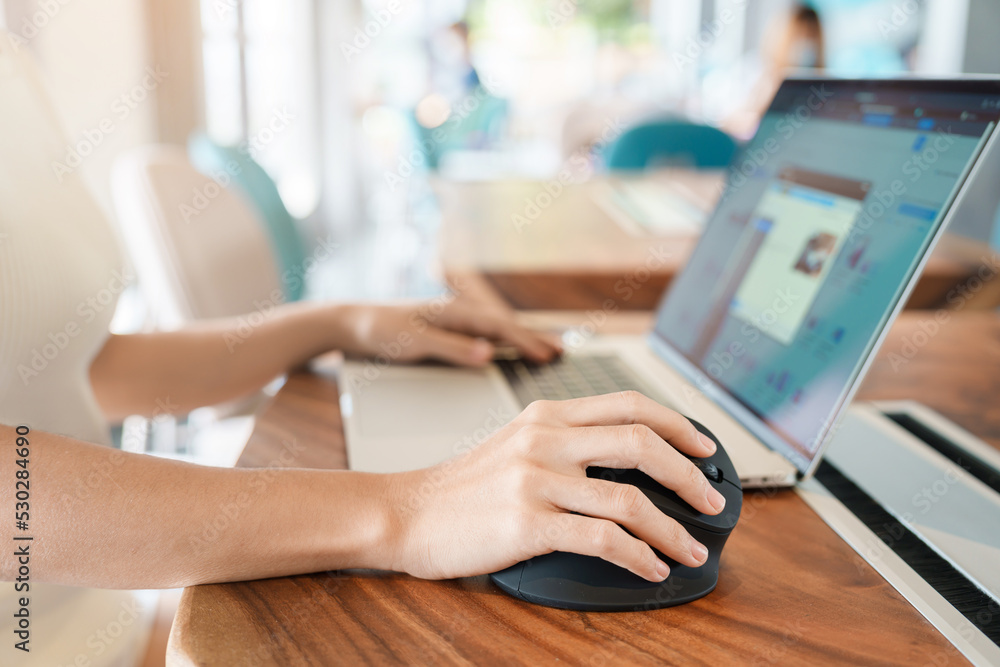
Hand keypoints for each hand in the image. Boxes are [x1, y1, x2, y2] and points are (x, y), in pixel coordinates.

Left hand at [340, 296, 560, 365]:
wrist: (352, 323)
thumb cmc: (380, 331)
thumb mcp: (414, 343)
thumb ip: (452, 348)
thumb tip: (489, 353)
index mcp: (454, 311)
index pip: (499, 327)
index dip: (526, 341)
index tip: (549, 355)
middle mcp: (457, 312)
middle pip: (503, 325)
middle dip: (532, 339)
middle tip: (562, 352)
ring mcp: (452, 320)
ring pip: (495, 330)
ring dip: (521, 340)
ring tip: (546, 349)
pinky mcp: (445, 329)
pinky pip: (483, 335)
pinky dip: (503, 341)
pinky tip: (509, 349)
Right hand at [385, 392, 726, 581]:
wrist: (405, 513)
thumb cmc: (459, 487)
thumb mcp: (513, 444)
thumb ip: (563, 442)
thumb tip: (623, 464)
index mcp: (546, 416)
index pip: (629, 404)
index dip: (677, 423)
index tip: (705, 446)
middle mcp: (545, 440)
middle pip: (640, 443)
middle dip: (689, 474)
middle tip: (711, 500)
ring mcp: (535, 480)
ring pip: (629, 498)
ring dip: (672, 529)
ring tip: (691, 549)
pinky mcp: (527, 523)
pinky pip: (602, 538)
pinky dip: (638, 556)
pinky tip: (650, 568)